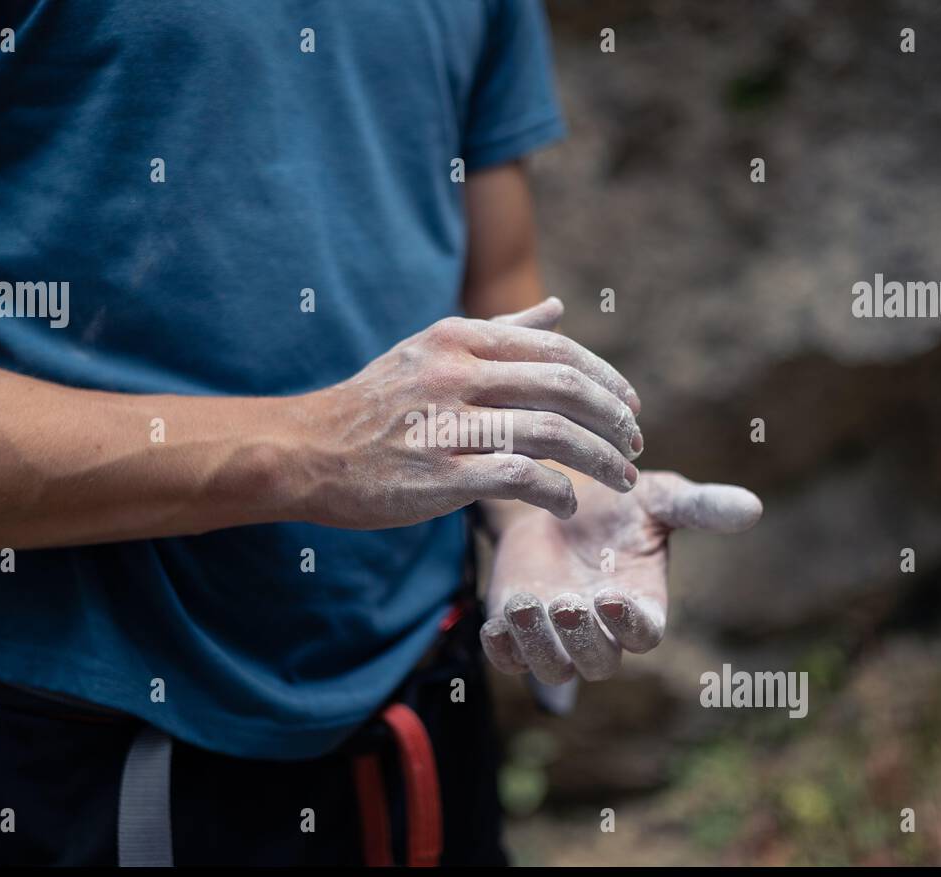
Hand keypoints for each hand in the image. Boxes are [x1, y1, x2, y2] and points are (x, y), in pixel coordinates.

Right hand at [290, 298, 643, 528]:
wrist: (305, 450)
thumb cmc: (374, 405)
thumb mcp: (431, 352)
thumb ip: (501, 331)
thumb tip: (559, 309)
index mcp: (459, 338)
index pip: (556, 351)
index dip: (606, 380)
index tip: (630, 408)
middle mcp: (455, 372)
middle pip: (563, 387)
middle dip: (613, 419)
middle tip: (636, 445)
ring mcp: (445, 423)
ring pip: (550, 432)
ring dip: (599, 458)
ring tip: (621, 477)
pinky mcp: (438, 475)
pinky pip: (519, 478)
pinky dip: (556, 491)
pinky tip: (567, 503)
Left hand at [480, 471, 761, 682]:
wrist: (552, 499)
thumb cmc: (616, 504)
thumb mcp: (657, 498)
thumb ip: (699, 508)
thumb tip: (753, 505)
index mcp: (641, 606)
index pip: (643, 635)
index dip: (629, 625)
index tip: (611, 598)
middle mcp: (601, 631)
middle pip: (597, 663)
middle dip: (580, 639)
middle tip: (564, 603)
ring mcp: (556, 636)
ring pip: (551, 667)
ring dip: (537, 644)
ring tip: (525, 603)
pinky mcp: (515, 630)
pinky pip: (508, 660)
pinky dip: (502, 648)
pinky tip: (496, 621)